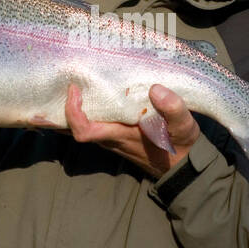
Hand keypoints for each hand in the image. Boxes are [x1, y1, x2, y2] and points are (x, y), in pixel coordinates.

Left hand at [65, 83, 200, 178]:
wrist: (183, 167)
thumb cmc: (181, 146)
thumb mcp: (184, 127)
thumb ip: (173, 109)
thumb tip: (156, 89)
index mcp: (121, 136)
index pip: (84, 131)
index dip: (73, 113)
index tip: (75, 90)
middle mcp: (110, 140)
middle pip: (73, 129)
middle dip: (64, 107)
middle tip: (65, 80)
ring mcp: (111, 140)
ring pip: (81, 128)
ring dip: (72, 110)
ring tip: (71, 84)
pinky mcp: (114, 138)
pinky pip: (91, 126)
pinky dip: (82, 113)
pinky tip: (85, 96)